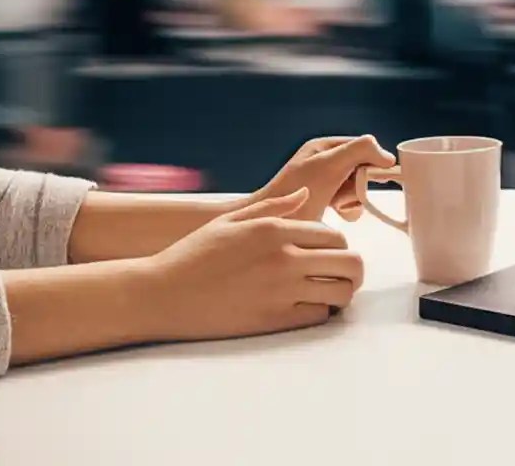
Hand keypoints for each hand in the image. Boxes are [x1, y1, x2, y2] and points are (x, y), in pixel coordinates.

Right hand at [141, 189, 363, 342]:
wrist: (161, 295)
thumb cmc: (193, 254)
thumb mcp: (230, 219)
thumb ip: (273, 207)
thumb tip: (304, 193)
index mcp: (275, 229)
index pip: (335, 236)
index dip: (337, 245)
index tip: (327, 253)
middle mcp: (284, 258)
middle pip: (351, 262)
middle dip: (352, 268)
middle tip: (342, 274)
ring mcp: (282, 291)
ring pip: (342, 291)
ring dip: (341, 292)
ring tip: (329, 292)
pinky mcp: (274, 320)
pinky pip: (319, 316)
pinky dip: (320, 312)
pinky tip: (307, 307)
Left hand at [251, 135, 396, 221]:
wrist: (272, 224)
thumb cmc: (295, 193)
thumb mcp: (329, 164)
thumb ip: (360, 151)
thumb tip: (388, 157)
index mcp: (324, 147)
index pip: (363, 147)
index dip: (373, 162)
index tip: (376, 178)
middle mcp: (325, 162)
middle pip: (362, 168)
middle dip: (360, 184)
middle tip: (347, 193)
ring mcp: (326, 183)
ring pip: (358, 187)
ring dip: (354, 198)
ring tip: (337, 205)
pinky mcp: (325, 203)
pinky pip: (350, 204)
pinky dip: (349, 210)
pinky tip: (337, 213)